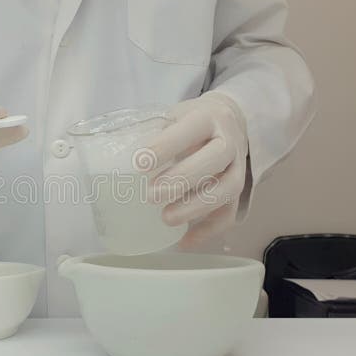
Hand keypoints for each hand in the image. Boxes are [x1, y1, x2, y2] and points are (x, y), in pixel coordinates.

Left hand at [145, 92, 248, 248]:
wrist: (228, 120)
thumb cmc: (191, 121)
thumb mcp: (174, 114)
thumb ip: (154, 132)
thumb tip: (116, 158)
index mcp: (208, 117)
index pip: (191, 129)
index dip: (166, 146)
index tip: (140, 163)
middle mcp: (228, 140)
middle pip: (214, 158)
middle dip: (181, 179)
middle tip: (151, 194)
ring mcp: (238, 165)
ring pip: (227, 188)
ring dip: (196, 206)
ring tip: (166, 218)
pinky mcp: (239, 189)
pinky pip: (229, 212)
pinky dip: (208, 230)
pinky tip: (184, 241)